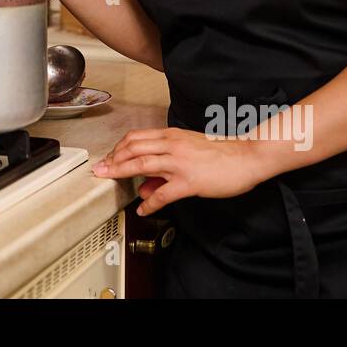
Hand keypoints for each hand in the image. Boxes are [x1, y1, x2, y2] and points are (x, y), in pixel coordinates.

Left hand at [91, 127, 267, 215]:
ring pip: (141, 165)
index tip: (107, 158)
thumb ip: (166, 164)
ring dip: (120, 173)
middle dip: (112, 160)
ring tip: (109, 181)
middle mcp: (172, 145)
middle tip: (99, 170)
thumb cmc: (221, 153)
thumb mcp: (189, 150)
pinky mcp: (189, 181)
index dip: (117, 148)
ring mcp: (179, 163)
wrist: (247, 157)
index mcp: (171, 136)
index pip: (136, 138)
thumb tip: (145, 185)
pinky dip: (149, 203)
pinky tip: (143, 210)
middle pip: (132, 148)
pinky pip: (163, 194)